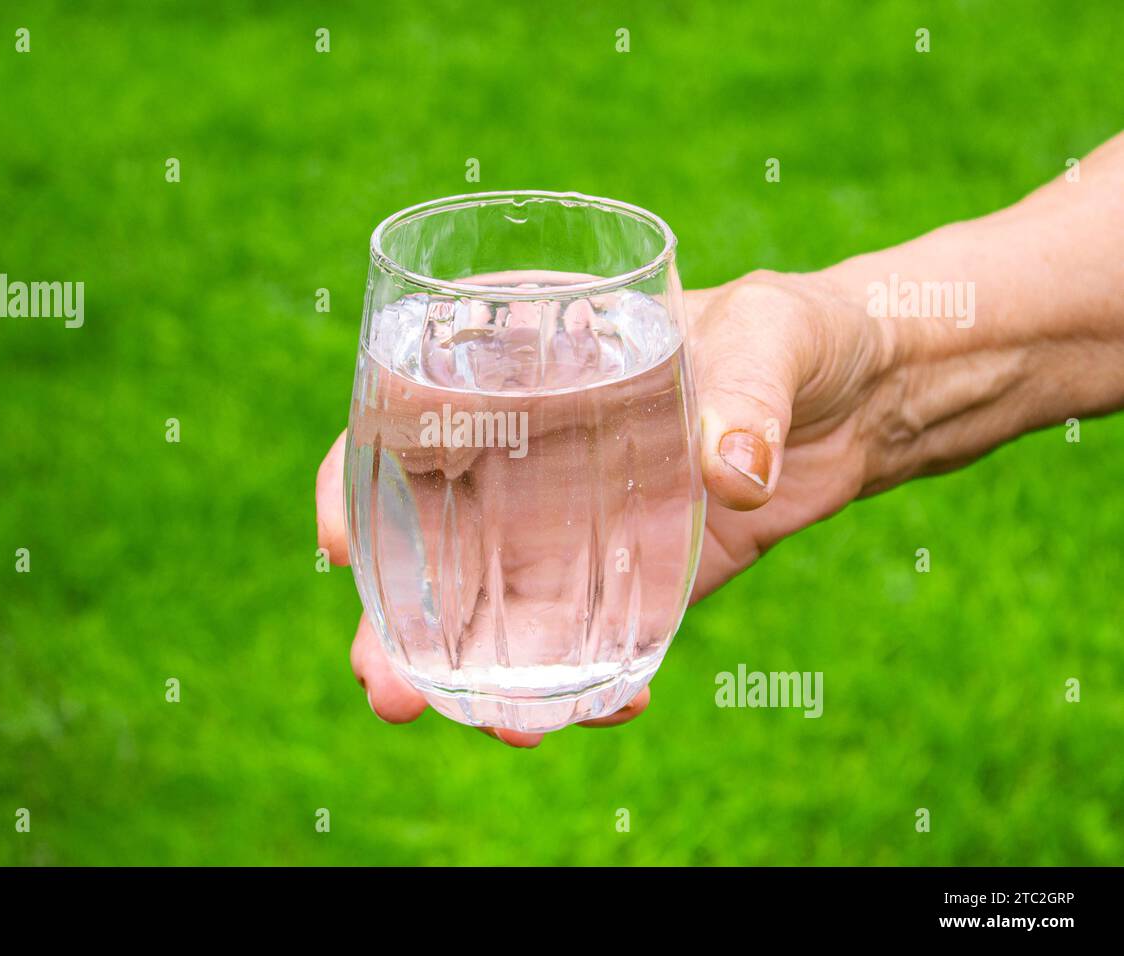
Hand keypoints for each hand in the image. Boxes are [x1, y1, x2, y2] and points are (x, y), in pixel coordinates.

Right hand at [316, 268, 893, 745]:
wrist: (861, 394)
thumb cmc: (796, 333)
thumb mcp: (770, 334)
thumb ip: (749, 392)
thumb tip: (733, 475)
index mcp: (520, 368)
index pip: (400, 419)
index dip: (356, 481)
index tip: (344, 542)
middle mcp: (526, 456)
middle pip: (428, 540)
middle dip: (398, 624)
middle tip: (390, 692)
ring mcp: (575, 525)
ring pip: (494, 609)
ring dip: (479, 677)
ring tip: (507, 728)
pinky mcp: (636, 578)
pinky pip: (588, 640)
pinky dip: (590, 684)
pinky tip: (614, 707)